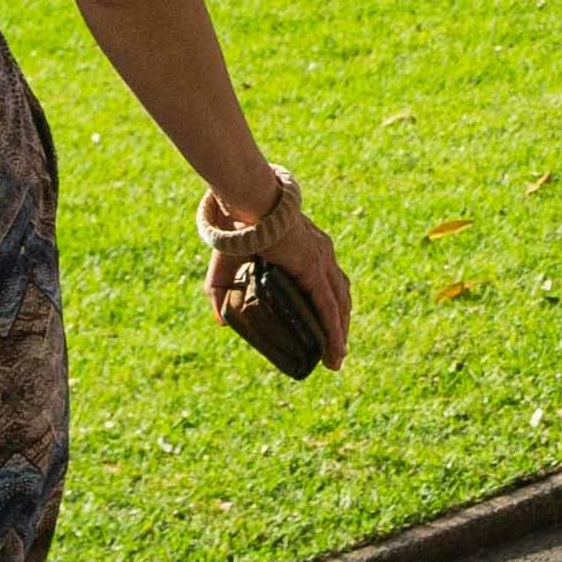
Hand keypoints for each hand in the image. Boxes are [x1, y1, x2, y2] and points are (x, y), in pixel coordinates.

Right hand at [199, 173, 351, 362]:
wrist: (245, 202)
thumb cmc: (236, 226)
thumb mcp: (227, 266)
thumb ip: (223, 293)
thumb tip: (221, 322)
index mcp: (306, 249)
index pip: (325, 282)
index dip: (327, 308)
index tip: (326, 333)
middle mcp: (321, 253)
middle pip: (338, 296)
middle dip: (338, 326)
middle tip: (335, 354)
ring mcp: (321, 260)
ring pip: (338, 304)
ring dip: (340, 333)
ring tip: (335, 359)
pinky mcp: (314, 268)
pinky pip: (329, 306)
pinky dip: (334, 330)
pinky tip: (335, 351)